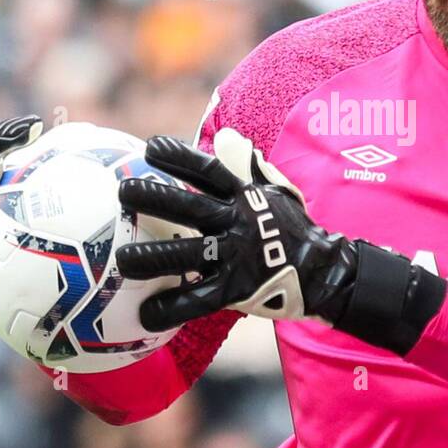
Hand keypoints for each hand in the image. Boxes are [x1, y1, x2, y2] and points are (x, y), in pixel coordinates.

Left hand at [116, 128, 447, 354]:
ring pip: (189, 255)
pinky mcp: (237, 291)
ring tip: (122, 258)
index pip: (210, 171)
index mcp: (246, 196)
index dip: (181, 157)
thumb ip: (248, 165)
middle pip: (192, 208)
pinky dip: (171, 306)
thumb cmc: (292, 227)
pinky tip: (145, 312)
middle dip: (157, 198)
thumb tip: (222, 135)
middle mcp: (239, 223)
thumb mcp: (277, 190)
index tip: (151, 147)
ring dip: (153, 256)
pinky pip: (198, 300)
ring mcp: (238, 257)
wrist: (325, 272)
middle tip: (125, 191)